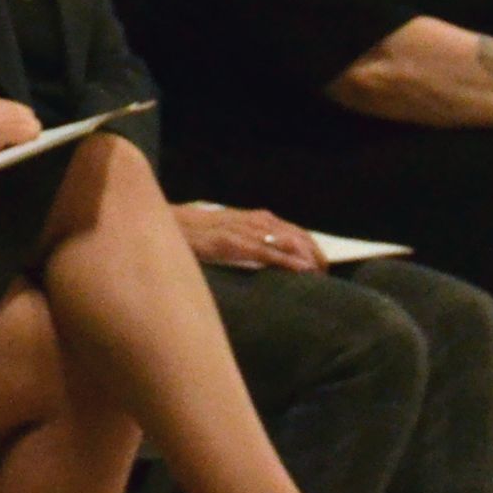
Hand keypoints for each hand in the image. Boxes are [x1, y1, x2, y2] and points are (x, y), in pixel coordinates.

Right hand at [174, 202, 325, 272]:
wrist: (167, 225)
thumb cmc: (197, 233)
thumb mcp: (229, 232)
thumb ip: (249, 239)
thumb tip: (270, 255)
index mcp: (256, 218)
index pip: (294, 231)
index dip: (311, 247)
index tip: (321, 265)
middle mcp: (254, 220)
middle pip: (297, 235)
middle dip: (315, 254)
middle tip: (325, 274)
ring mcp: (243, 230)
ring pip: (287, 241)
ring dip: (307, 258)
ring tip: (320, 274)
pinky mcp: (231, 243)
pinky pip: (266, 251)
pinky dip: (287, 260)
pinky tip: (302, 270)